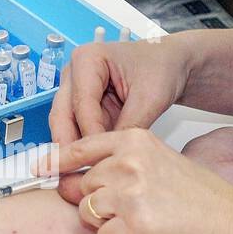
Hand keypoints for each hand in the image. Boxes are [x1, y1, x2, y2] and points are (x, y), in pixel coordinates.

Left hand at [38, 128, 232, 233]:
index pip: (82, 147)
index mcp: (135, 140)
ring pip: (89, 211)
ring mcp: (130, 194)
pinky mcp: (134, 226)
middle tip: (130, 208)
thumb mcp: (159, 160)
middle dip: (97, 200)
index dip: (56, 160)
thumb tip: (71, 181)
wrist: (229, 220)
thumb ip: (118, 164)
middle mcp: (128, 163)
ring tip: (141, 219)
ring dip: (107, 222)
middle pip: (84, 184)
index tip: (38, 168)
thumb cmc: (199, 195)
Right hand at [48, 39, 188, 201]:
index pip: (82, 104)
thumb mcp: (150, 98)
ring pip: (64, 126)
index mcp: (87, 59)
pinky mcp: (81, 106)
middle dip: (70, 146)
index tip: (98, 159)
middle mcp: (74, 73)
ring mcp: (74, 90)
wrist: (170, 65)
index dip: (89, 134)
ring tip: (83, 174)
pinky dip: (83, 148)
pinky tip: (91, 165)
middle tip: (76, 174)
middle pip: (62, 115)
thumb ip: (129, 126)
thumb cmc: (161, 68)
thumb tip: (112, 155)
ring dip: (74, 149)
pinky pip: (76, 130)